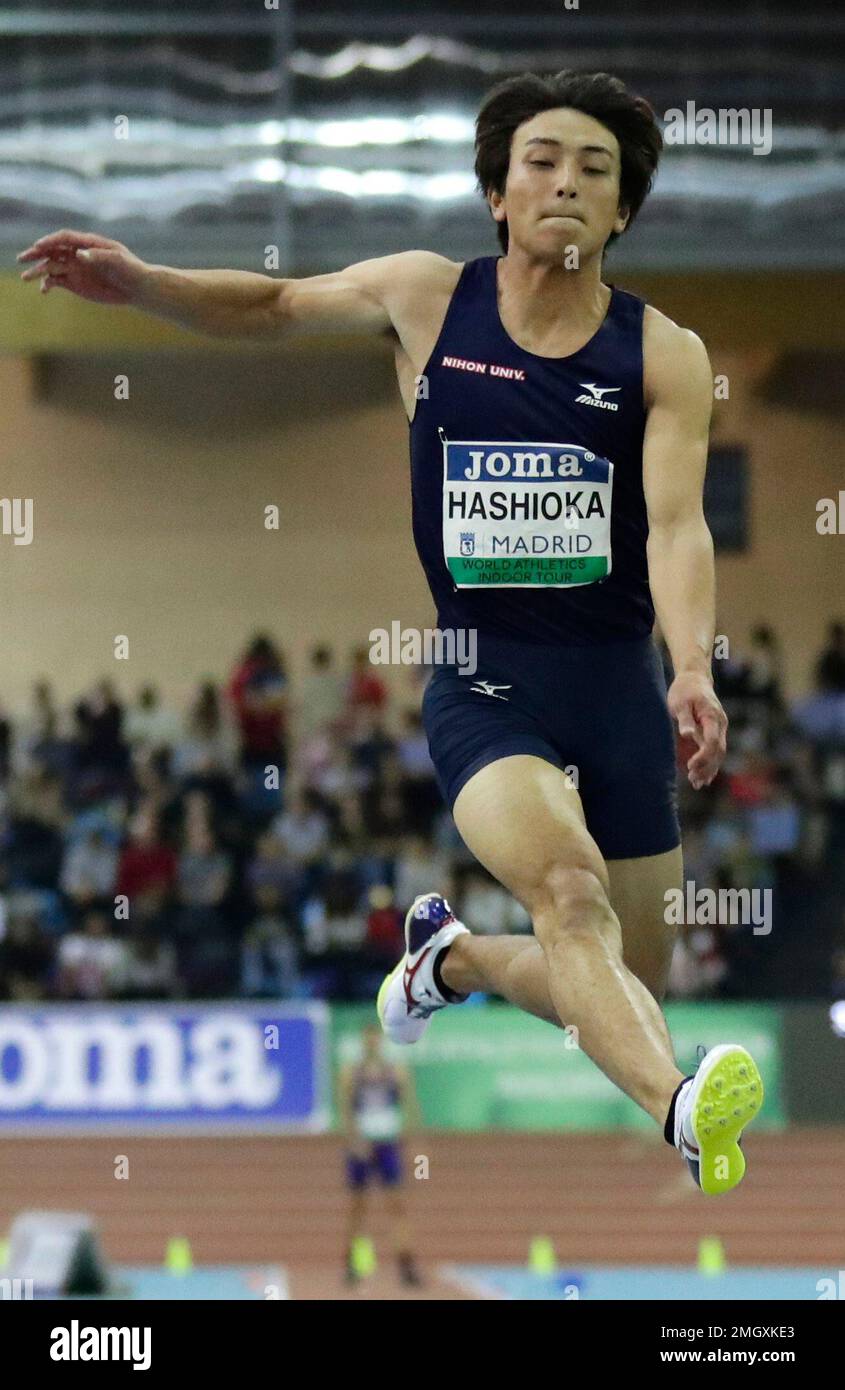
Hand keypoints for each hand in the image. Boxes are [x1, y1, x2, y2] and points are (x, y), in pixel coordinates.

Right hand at [17, 228, 147, 304]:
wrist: (137, 288)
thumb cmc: (130, 269)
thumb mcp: (117, 261)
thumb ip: (98, 256)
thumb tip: (79, 254)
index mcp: (87, 243)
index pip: (64, 239)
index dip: (50, 241)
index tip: (39, 246)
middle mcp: (77, 253)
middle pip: (52, 250)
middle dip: (36, 254)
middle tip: (21, 258)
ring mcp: (75, 268)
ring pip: (51, 266)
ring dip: (37, 271)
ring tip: (25, 278)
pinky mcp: (74, 283)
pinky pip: (56, 281)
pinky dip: (48, 284)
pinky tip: (43, 290)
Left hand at [667, 670, 727, 789]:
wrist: (694, 679)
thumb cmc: (685, 690)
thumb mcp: (680, 702)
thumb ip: (685, 719)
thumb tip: (687, 734)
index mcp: (712, 717)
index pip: (713, 741)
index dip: (703, 756)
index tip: (690, 766)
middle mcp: (719, 724)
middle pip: (718, 751)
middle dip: (707, 767)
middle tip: (693, 781)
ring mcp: (719, 728)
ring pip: (718, 753)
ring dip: (709, 769)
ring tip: (697, 784)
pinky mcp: (714, 732)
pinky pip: (715, 751)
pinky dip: (711, 764)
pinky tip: (704, 778)